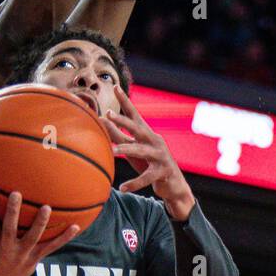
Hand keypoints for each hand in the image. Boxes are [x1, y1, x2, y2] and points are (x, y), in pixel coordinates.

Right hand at [0, 187, 78, 275]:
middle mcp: (6, 249)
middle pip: (9, 229)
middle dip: (12, 212)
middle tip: (16, 194)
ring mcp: (23, 254)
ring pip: (32, 238)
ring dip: (40, 223)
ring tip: (47, 208)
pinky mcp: (36, 259)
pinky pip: (52, 247)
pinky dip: (64, 238)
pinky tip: (76, 227)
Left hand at [102, 84, 193, 218]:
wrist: (174, 186)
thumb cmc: (149, 165)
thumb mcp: (133, 150)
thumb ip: (119, 137)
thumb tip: (101, 121)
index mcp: (147, 134)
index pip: (135, 115)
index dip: (125, 101)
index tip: (115, 87)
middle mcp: (155, 141)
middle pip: (138, 128)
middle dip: (123, 121)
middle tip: (108, 114)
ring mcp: (160, 156)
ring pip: (142, 150)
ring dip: (126, 150)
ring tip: (112, 152)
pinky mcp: (163, 172)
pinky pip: (146, 177)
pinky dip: (134, 183)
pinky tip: (122, 188)